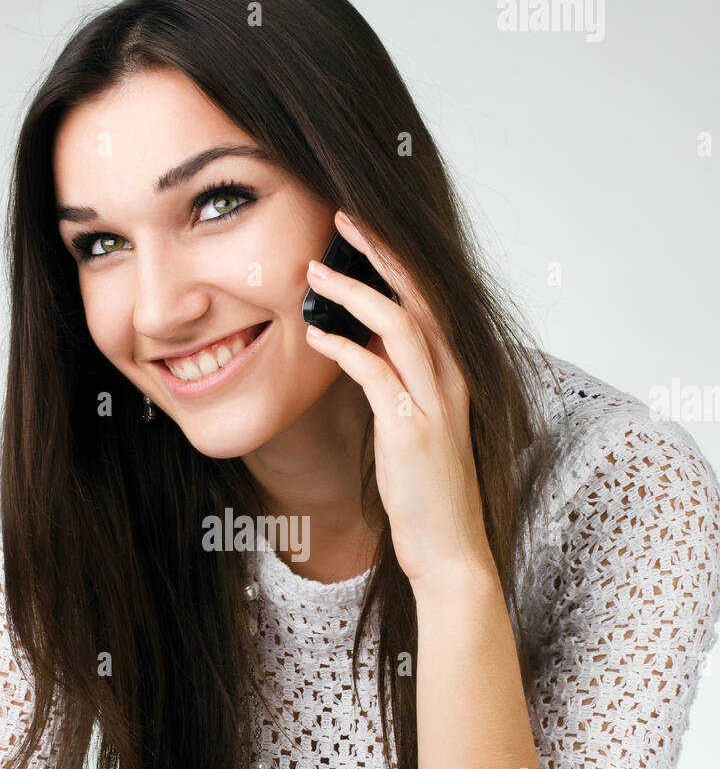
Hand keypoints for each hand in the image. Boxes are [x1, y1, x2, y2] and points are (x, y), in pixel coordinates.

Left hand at [305, 210, 494, 592]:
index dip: (396, 259)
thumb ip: (394, 380)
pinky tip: (315, 334)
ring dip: (355, 291)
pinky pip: (374, 372)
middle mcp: (451, 379)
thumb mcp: (413, 425)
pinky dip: (343, 347)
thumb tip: (358, 340)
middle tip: (342, 219)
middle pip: (420, 295)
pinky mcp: (411, 430)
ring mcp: (435, 403)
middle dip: (381, 252)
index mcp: (453, 373)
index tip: (362, 229)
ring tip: (317, 271)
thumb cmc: (427, 492)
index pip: (429, 298)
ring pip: (401, 324)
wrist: (450, 549)